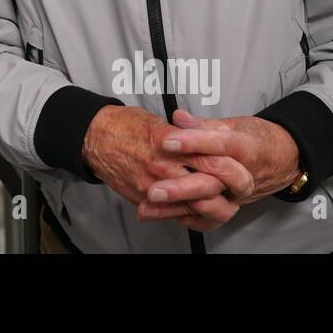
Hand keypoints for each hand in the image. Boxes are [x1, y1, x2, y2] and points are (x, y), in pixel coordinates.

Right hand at [83, 105, 251, 229]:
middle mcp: (162, 165)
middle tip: (238, 188)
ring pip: (191, 202)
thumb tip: (203, 137)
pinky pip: (171, 211)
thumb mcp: (157, 121)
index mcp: (169, 143)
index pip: (208, 157)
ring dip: (209, 203)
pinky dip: (187, 211)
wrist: (94, 138)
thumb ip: (183, 132)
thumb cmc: (124, 126)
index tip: (237, 164)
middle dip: (224, 188)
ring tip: (222, 201)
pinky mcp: (143, 198)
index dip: (227, 164)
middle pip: (204, 183)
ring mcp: (153, 184)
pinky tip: (197, 208)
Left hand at [141, 109, 301, 226]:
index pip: (220, 146)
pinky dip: (189, 219)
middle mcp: (243, 177)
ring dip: (179, 207)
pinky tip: (167, 214)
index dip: (193, 142)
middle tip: (155, 188)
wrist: (283, 159)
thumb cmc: (258, 139)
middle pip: (213, 184)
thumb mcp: (234, 124)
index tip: (167, 141)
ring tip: (151, 204)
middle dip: (181, 188)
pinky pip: (211, 220)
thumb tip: (179, 117)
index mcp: (246, 150)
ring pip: (210, 206)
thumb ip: (204, 124)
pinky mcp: (231, 207)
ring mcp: (237, 196)